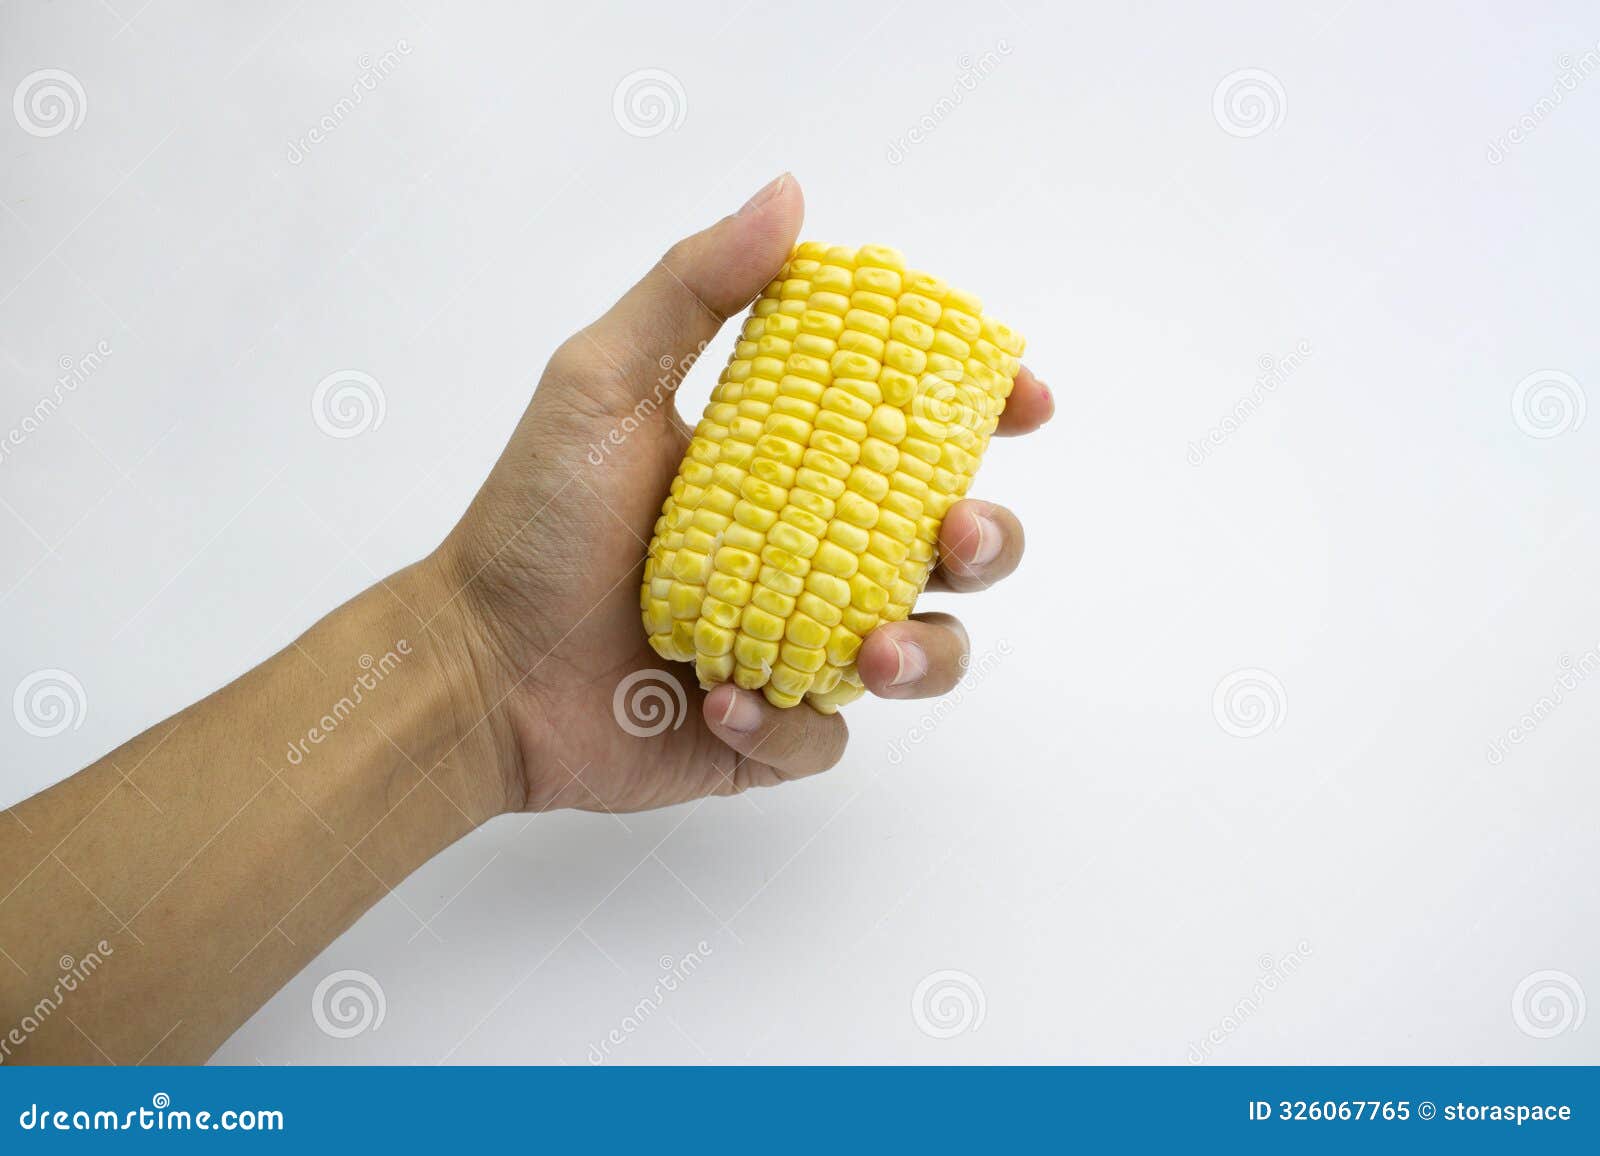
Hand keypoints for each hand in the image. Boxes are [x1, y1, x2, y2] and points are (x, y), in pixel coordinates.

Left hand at [432, 173, 1054, 813]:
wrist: (477, 666)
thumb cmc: (535, 520)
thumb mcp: (603, 381)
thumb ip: (695, 289)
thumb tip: (789, 194)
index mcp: (791, 470)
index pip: (917, 436)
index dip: (987, 417)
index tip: (1023, 402)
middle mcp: (812, 556)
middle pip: (955, 547)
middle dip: (990, 540)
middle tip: (955, 532)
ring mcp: (797, 646)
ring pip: (927, 653)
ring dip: (922, 655)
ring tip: (865, 654)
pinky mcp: (770, 732)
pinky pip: (826, 737)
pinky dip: (786, 725)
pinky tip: (719, 701)